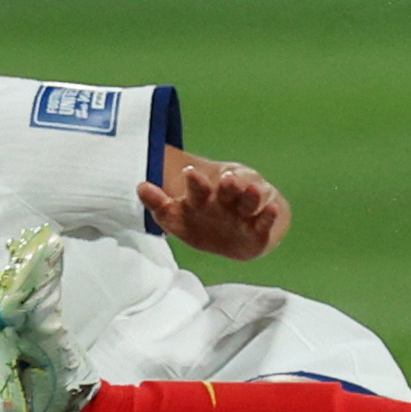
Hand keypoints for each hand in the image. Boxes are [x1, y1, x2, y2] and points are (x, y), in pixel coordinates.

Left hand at [137, 161, 290, 260]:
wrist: (234, 239)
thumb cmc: (202, 223)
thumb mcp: (177, 218)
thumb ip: (158, 204)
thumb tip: (139, 186)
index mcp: (204, 194)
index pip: (198, 186)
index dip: (194, 181)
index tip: (188, 172)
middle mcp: (227, 197)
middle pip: (228, 187)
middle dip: (228, 184)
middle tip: (226, 179)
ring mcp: (246, 209)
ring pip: (249, 199)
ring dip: (249, 193)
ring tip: (249, 191)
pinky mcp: (261, 225)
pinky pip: (266, 219)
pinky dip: (269, 214)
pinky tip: (271, 208)